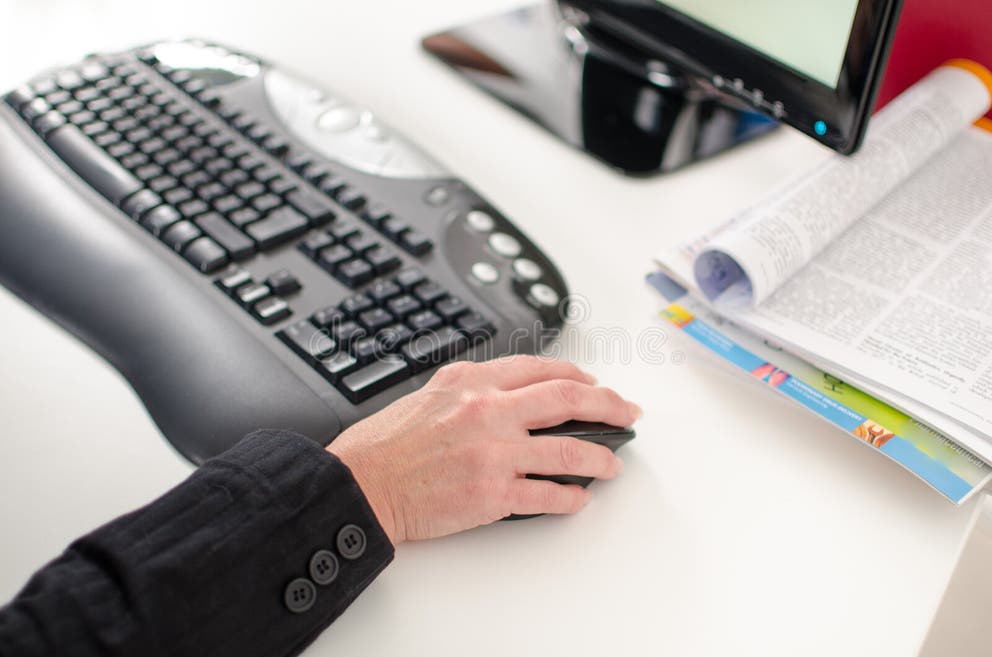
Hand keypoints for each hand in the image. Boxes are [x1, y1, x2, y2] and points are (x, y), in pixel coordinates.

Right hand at [327, 356, 640, 544]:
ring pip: (569, 450)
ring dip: (600, 458)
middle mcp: (487, 410)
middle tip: (627, 413)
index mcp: (472, 381)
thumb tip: (512, 396)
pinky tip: (578, 498)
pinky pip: (547, 495)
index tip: (593, 385)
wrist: (360, 486)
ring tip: (613, 465)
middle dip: (609, 405)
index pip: (541, 369)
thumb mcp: (429, 394)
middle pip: (568, 399)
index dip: (578, 376)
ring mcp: (493, 452)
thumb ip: (473, 389)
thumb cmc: (386, 446)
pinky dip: (570, 498)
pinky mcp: (492, 494)